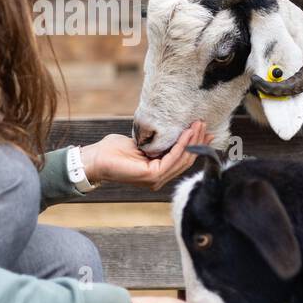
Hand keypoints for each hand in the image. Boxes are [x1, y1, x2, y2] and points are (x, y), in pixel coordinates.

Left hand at [80, 122, 211, 191]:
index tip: (205, 131)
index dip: (195, 145)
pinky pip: (172, 159)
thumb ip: (160, 142)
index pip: (182, 159)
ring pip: (181, 159)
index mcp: (158, 172)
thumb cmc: (115, 150)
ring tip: (198, 125)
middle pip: (185, 159)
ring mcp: (156, 179)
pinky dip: (181, 145)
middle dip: (197, 141)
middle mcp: (159, 178)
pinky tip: (186, 133)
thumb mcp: (143, 143)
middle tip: (204, 123)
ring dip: (192, 141)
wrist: (97, 157)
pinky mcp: (152, 176)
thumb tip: (175, 131)